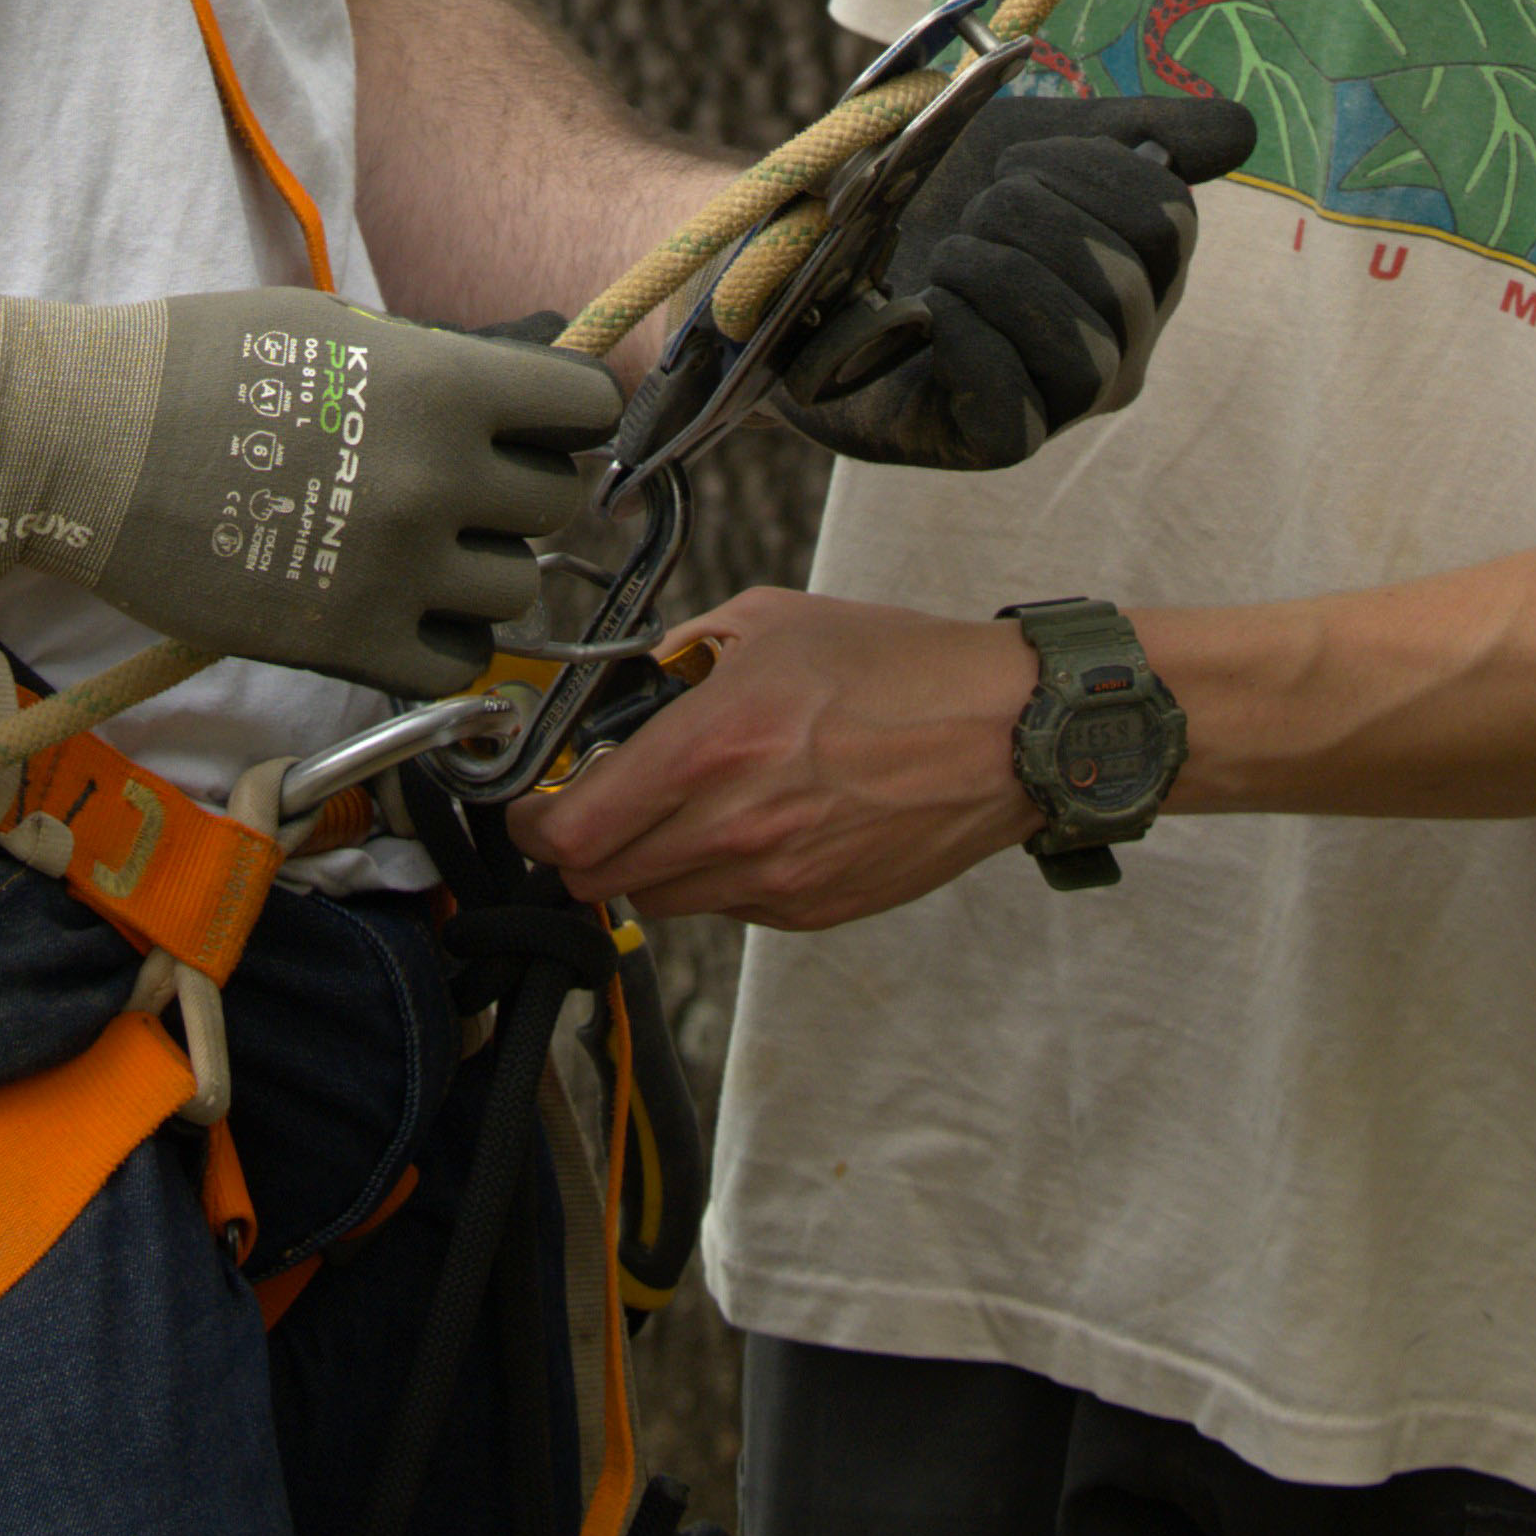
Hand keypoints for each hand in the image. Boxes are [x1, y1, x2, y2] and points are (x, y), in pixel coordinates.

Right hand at [0, 282, 612, 695]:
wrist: (91, 442)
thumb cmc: (202, 362)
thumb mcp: (339, 327)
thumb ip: (433, 364)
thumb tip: (513, 390)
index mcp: (443, 386)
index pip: (586, 408)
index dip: (570, 413)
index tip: (544, 422)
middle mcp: (438, 480)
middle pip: (557, 504)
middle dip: (522, 490)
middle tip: (470, 485)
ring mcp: (399, 571)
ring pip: (515, 589)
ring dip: (481, 569)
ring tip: (425, 548)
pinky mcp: (349, 644)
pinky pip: (457, 664)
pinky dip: (445, 641)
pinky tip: (406, 610)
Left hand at [512, 587, 1038, 927]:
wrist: (1002, 734)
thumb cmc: (896, 666)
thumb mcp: (767, 624)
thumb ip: (676, 657)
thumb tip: (621, 690)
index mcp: (712, 746)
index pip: (571, 830)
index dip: (533, 821)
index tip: (534, 802)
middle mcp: (734, 826)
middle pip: (599, 878)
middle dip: (580, 843)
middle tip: (594, 802)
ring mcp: (773, 880)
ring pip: (656, 899)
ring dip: (645, 859)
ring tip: (684, 804)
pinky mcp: (809, 911)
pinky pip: (722, 906)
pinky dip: (712, 873)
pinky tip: (751, 821)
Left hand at [774, 82, 1247, 470]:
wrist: (818, 252)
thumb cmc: (936, 197)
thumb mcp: (1035, 140)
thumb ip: (1140, 132)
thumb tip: (1244, 131)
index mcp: (1142, 273)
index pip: (1164, 215)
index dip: (1083, 166)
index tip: (1016, 158)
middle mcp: (1121, 348)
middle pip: (1124, 273)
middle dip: (1028, 213)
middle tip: (969, 213)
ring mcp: (1062, 404)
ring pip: (1080, 340)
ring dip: (990, 269)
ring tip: (943, 259)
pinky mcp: (994, 443)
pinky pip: (1012, 402)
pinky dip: (962, 335)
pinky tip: (924, 314)